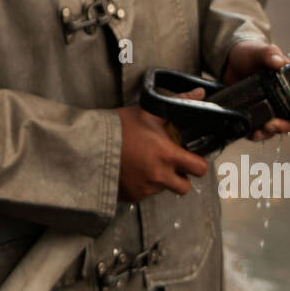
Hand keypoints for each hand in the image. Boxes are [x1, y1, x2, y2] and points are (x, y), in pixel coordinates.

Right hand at [117, 88, 208, 202]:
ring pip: (163, 190)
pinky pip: (144, 194)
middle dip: (181, 177)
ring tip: (145, 163)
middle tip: (172, 165)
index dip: (199, 163)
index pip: (199, 169)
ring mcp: (145, 189)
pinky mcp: (132, 197)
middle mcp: (159, 176)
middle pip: (184, 187)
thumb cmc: (118, 128)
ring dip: (160, 180)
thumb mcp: (149, 111)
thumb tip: (199, 94)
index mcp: (167, 155)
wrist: (90, 144)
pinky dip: (142, 185)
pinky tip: (133, 171)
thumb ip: (178, 102)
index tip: (193, 158)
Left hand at [223, 40, 289, 140]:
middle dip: (288, 126)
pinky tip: (253, 133)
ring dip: (274, 132)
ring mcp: (272, 108)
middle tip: (275, 124)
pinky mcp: (257, 114)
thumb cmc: (250, 53)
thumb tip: (279, 62)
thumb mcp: (259, 51)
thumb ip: (269, 54)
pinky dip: (259, 135)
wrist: (228, 61)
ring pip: (280, 128)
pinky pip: (262, 130)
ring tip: (263, 129)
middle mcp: (286, 99)